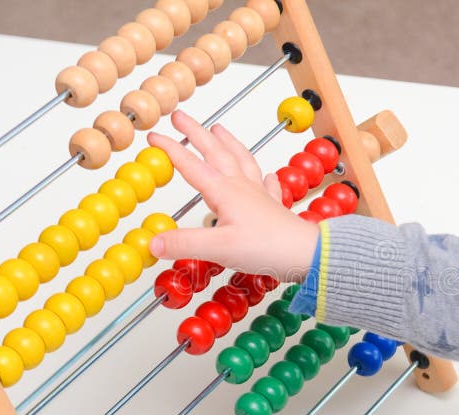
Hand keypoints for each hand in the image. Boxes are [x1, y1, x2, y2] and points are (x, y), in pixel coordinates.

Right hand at [147, 111, 319, 281]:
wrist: (304, 253)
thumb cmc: (267, 248)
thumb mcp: (219, 248)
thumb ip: (185, 243)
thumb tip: (153, 242)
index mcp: (225, 192)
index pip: (191, 165)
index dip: (171, 149)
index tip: (153, 135)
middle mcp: (242, 187)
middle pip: (216, 152)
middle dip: (196, 133)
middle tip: (182, 117)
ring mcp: (259, 195)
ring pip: (242, 160)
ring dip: (228, 143)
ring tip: (220, 130)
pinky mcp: (273, 208)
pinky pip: (268, 185)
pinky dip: (265, 176)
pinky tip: (268, 174)